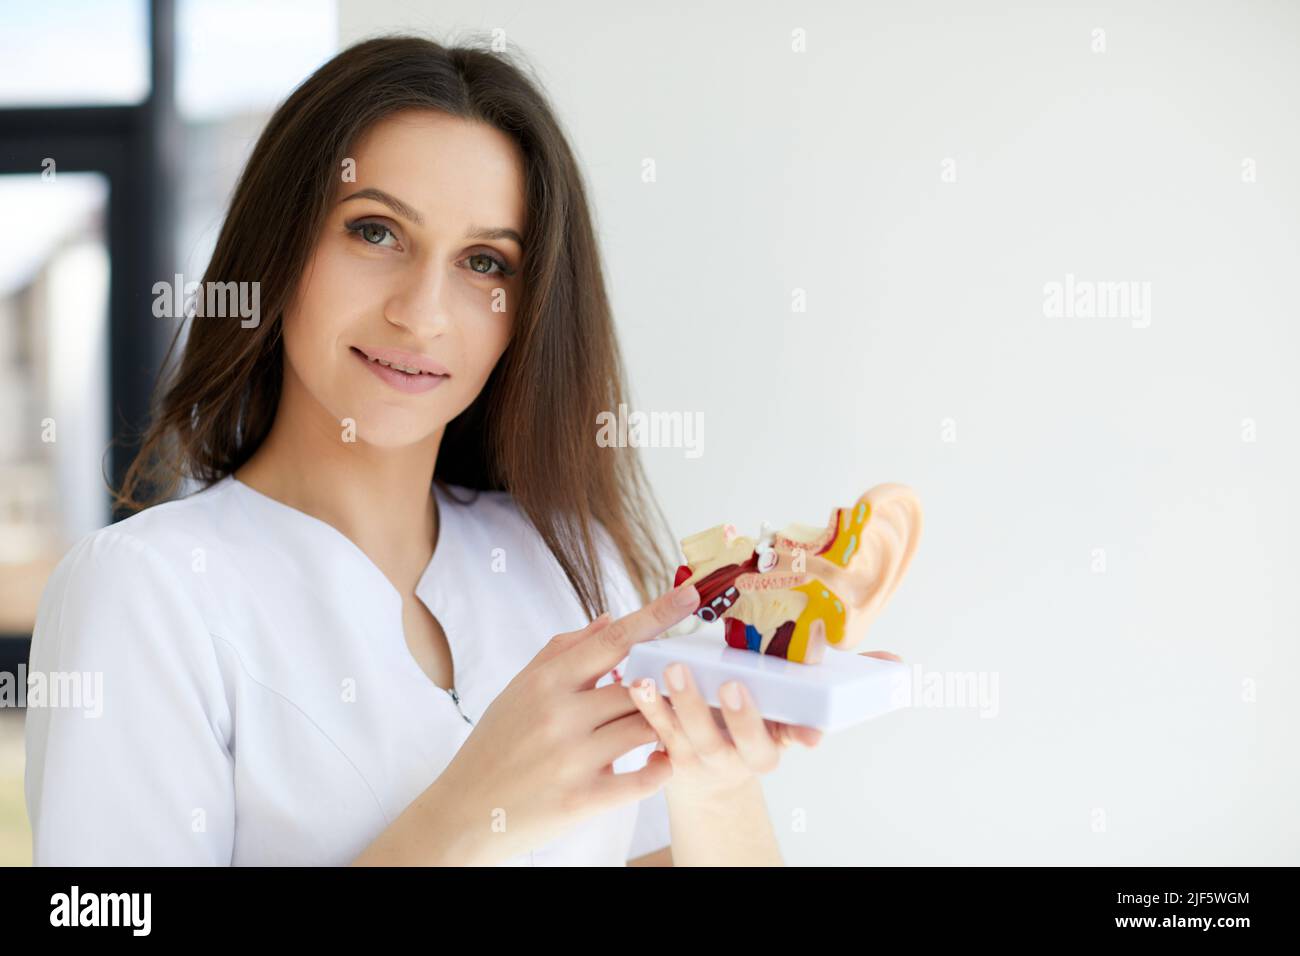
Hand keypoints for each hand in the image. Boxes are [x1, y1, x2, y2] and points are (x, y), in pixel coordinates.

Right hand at [415, 581, 700, 864]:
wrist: (463, 814)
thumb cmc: (495, 745)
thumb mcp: (519, 689)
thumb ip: (563, 652)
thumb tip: (609, 619)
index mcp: (545, 682)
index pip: (613, 639)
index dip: (656, 615)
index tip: (689, 596)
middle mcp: (559, 715)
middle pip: (639, 687)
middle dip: (658, 691)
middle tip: (665, 697)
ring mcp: (572, 759)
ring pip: (647, 727)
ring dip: (663, 727)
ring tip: (660, 729)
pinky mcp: (582, 800)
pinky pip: (644, 779)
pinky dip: (661, 768)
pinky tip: (658, 762)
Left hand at [628, 650, 903, 801]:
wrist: (711, 777)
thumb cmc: (758, 722)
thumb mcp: (798, 704)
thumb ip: (841, 679)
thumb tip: (896, 663)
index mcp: (784, 739)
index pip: (801, 733)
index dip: (806, 731)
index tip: (811, 728)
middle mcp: (748, 755)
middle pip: (747, 740)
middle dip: (742, 716)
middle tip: (731, 685)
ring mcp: (710, 757)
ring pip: (697, 736)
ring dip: (683, 704)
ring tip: (670, 672)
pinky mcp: (675, 755)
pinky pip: (659, 733)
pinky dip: (648, 708)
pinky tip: (638, 682)